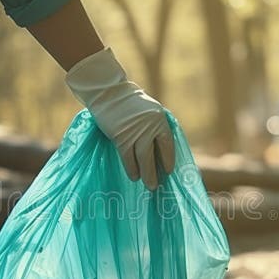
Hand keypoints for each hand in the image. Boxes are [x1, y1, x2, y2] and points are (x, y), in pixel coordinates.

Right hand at [65, 48, 174, 189]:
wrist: (108, 92)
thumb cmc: (129, 102)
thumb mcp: (149, 110)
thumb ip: (155, 125)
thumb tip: (159, 147)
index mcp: (159, 118)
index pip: (167, 143)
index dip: (169, 158)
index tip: (169, 170)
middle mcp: (149, 126)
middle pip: (154, 154)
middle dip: (156, 172)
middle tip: (157, 185)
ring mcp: (135, 132)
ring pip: (142, 159)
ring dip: (145, 174)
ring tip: (148, 185)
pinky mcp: (120, 137)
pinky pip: (127, 158)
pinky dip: (131, 168)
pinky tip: (134, 176)